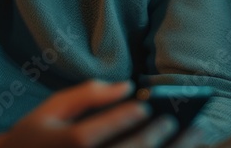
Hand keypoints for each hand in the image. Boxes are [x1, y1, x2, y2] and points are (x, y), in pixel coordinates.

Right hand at [0, 80, 184, 147]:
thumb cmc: (39, 133)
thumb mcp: (51, 108)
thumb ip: (86, 94)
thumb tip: (126, 87)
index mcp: (59, 145)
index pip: (87, 137)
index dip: (119, 122)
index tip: (143, 108)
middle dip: (147, 140)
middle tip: (170, 121)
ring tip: (191, 137)